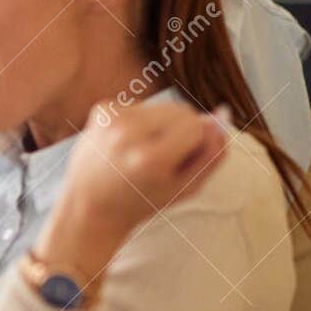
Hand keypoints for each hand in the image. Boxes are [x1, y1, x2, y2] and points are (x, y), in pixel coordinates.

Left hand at [39, 101, 229, 281]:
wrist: (89, 205)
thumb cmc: (142, 200)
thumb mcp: (185, 188)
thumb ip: (212, 154)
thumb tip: (222, 113)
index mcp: (151, 159)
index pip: (198, 126)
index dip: (194, 146)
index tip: (177, 165)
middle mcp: (128, 135)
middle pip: (182, 110)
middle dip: (180, 131)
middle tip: (160, 160)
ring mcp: (111, 120)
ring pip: (162, 106)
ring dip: (160, 125)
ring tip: (141, 152)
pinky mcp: (101, 110)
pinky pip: (139, 105)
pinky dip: (139, 121)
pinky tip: (125, 144)